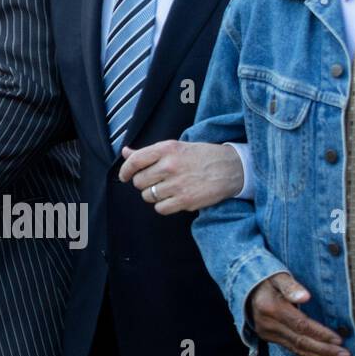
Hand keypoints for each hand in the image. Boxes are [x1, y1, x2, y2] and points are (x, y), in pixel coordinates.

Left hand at [118, 140, 242, 213]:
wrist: (230, 168)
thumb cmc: (201, 156)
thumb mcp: (175, 147)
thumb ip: (148, 152)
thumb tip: (125, 152)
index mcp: (166, 149)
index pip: (135, 161)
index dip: (125, 170)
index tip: (124, 176)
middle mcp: (170, 166)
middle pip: (139, 181)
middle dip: (143, 183)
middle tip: (154, 181)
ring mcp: (177, 184)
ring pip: (148, 196)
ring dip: (153, 195)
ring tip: (166, 189)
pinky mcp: (185, 200)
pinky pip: (160, 208)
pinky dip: (163, 206)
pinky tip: (172, 198)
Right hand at [247, 271, 350, 355]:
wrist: (244, 287)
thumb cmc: (265, 279)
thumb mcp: (277, 276)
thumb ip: (290, 285)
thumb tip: (305, 297)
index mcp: (270, 307)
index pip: (300, 325)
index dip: (320, 334)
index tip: (339, 340)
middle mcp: (267, 323)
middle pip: (300, 341)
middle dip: (324, 350)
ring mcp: (266, 332)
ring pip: (296, 348)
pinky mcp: (268, 337)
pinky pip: (291, 348)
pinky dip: (309, 355)